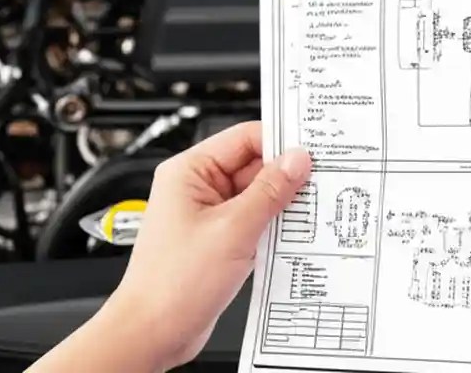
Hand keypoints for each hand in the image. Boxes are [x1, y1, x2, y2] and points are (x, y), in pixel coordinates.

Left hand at [29, 122, 310, 372]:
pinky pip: (254, 222)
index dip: (280, 143)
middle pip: (254, 166)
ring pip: (257, 196)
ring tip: (306, 214)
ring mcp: (209, 215)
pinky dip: (273, 227)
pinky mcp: (219, 240)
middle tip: (318, 186)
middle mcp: (198, 188)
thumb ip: (270, 192)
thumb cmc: (171, 284)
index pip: (245, 138)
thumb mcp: (232, 230)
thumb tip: (297, 160)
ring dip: (281, 205)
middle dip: (286, 177)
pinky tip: (292, 237)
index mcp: (189, 171)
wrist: (153, 332)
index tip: (312, 153)